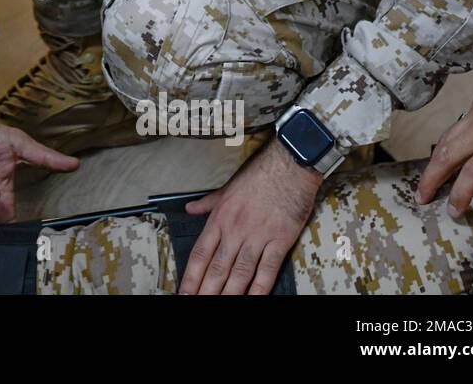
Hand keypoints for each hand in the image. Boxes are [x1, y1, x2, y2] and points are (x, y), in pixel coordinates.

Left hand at [178, 140, 320, 294]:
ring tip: (219, 306)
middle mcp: (236, 230)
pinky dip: (260, 287)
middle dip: (206, 290)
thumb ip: (208, 203)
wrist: (288, 167)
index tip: (184, 292)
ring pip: (240, 272)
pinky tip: (252, 299)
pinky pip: (268, 269)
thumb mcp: (227, 187)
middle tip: (197, 304)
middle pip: (217, 267)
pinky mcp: (280, 240)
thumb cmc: (258, 175)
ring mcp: (258, 236)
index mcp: (220, 218)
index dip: (191, 276)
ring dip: (229, 293)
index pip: (201, 253)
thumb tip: (190, 209)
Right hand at [417, 38, 472, 214]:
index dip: (460, 194)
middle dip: (430, 178)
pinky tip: (449, 151)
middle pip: (446, 155)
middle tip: (421, 195)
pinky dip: (447, 142)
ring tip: (429, 177)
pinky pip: (455, 125)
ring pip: (446, 139)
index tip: (453, 209)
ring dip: (434, 161)